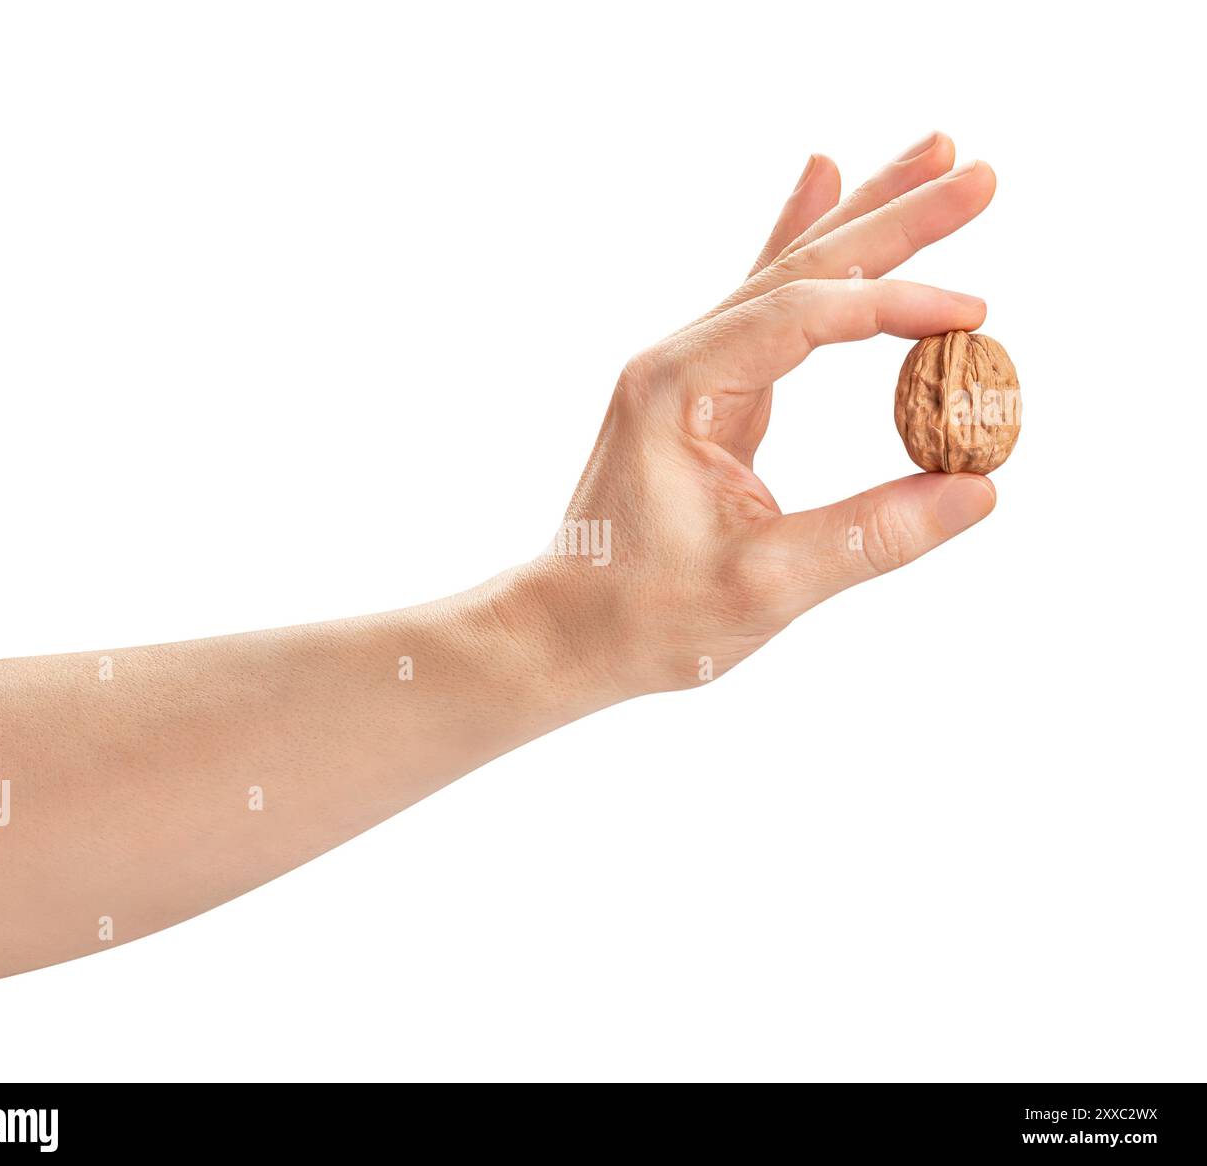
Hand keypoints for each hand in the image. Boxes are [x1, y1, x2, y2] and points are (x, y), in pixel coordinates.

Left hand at [528, 132, 998, 697]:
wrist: (569, 627)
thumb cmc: (645, 614)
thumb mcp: (763, 586)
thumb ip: (869, 536)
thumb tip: (977, 489)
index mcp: (679, 389)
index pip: (801, 316)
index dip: (893, 306)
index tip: (973, 314)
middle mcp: (679, 360)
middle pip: (799, 268)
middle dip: (891, 218)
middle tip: (975, 172)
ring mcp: (689, 370)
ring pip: (787, 276)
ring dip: (863, 222)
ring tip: (933, 156)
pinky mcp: (705, 391)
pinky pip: (768, 308)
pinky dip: (809, 254)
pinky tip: (827, 184)